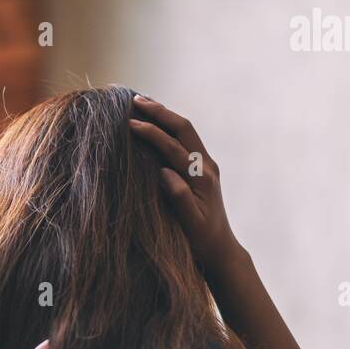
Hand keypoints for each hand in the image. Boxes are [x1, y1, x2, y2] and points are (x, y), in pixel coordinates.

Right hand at [129, 94, 245, 275]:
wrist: (219, 248)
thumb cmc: (200, 240)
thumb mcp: (189, 223)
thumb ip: (179, 197)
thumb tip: (164, 172)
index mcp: (202, 177)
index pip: (174, 147)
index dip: (152, 133)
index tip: (129, 123)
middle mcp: (207, 166)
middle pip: (184, 128)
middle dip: (160, 112)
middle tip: (135, 100)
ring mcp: (206, 165)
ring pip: (186, 131)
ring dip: (165, 115)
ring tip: (144, 103)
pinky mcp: (202, 168)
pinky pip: (185, 140)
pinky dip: (169, 127)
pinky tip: (156, 123)